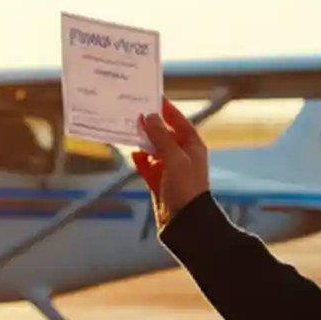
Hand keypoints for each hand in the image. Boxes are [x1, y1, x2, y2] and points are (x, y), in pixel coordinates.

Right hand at [132, 97, 210, 230]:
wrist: (185, 223)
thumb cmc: (186, 187)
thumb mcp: (174, 158)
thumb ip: (160, 137)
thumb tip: (148, 116)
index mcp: (192, 146)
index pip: (179, 121)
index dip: (167, 109)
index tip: (152, 96)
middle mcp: (181, 155)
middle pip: (164, 134)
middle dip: (150, 125)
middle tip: (133, 111)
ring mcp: (169, 169)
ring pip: (153, 149)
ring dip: (143, 142)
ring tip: (128, 130)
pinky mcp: (158, 182)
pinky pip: (147, 166)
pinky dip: (140, 160)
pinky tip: (132, 154)